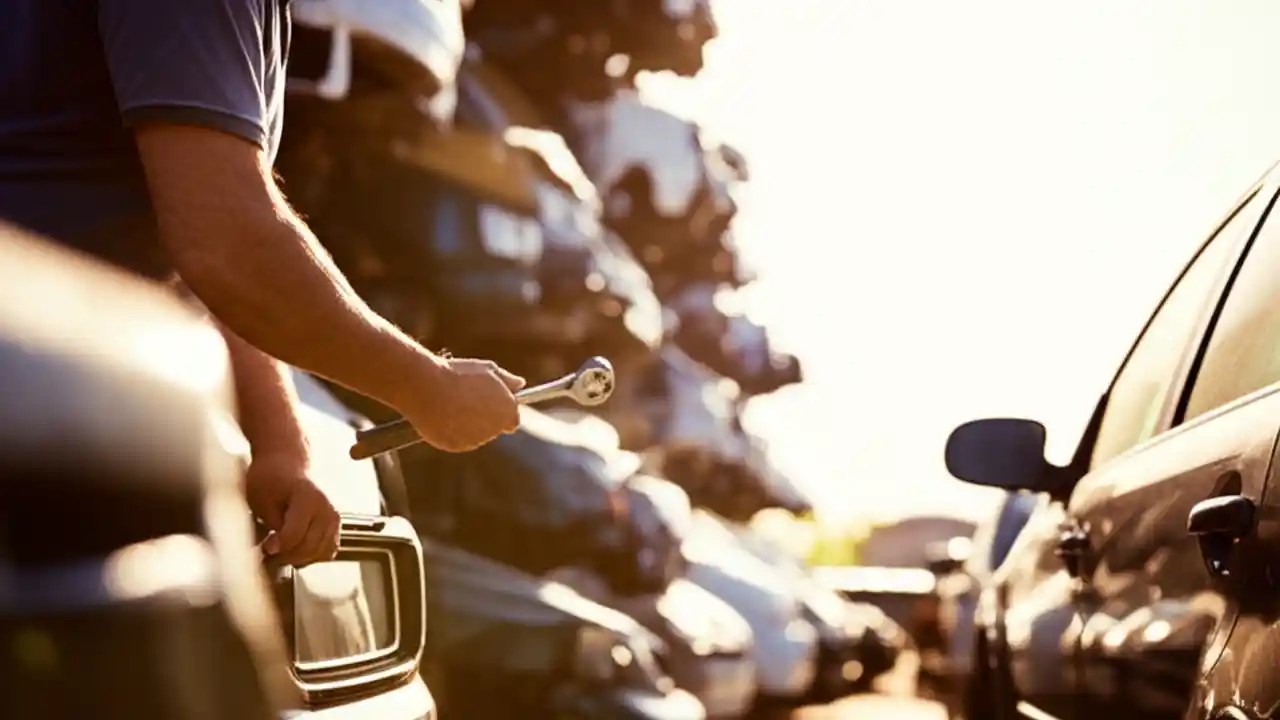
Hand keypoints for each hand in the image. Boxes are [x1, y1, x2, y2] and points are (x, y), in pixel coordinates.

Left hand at [245, 452, 339, 566]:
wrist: (286, 462)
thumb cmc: (271, 477)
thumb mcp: (261, 497)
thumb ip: (272, 523)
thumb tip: (276, 548)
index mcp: (307, 497)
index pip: (295, 534)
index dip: (277, 547)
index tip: (265, 548)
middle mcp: (326, 508)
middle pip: (309, 546)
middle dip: (287, 555)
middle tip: (269, 554)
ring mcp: (334, 517)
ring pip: (320, 552)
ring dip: (299, 558)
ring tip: (281, 553)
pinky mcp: (335, 525)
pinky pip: (328, 551)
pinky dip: (313, 556)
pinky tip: (297, 551)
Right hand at [399, 357, 525, 452]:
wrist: (428, 388)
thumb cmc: (459, 375)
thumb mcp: (487, 369)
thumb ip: (506, 380)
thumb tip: (520, 384)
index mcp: (507, 411)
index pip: (513, 420)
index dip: (503, 412)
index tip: (492, 403)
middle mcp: (495, 429)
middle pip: (493, 428)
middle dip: (484, 418)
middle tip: (467, 400)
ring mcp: (475, 440)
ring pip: (475, 435)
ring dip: (469, 425)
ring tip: (452, 404)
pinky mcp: (456, 447)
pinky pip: (457, 440)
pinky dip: (452, 431)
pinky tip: (442, 415)